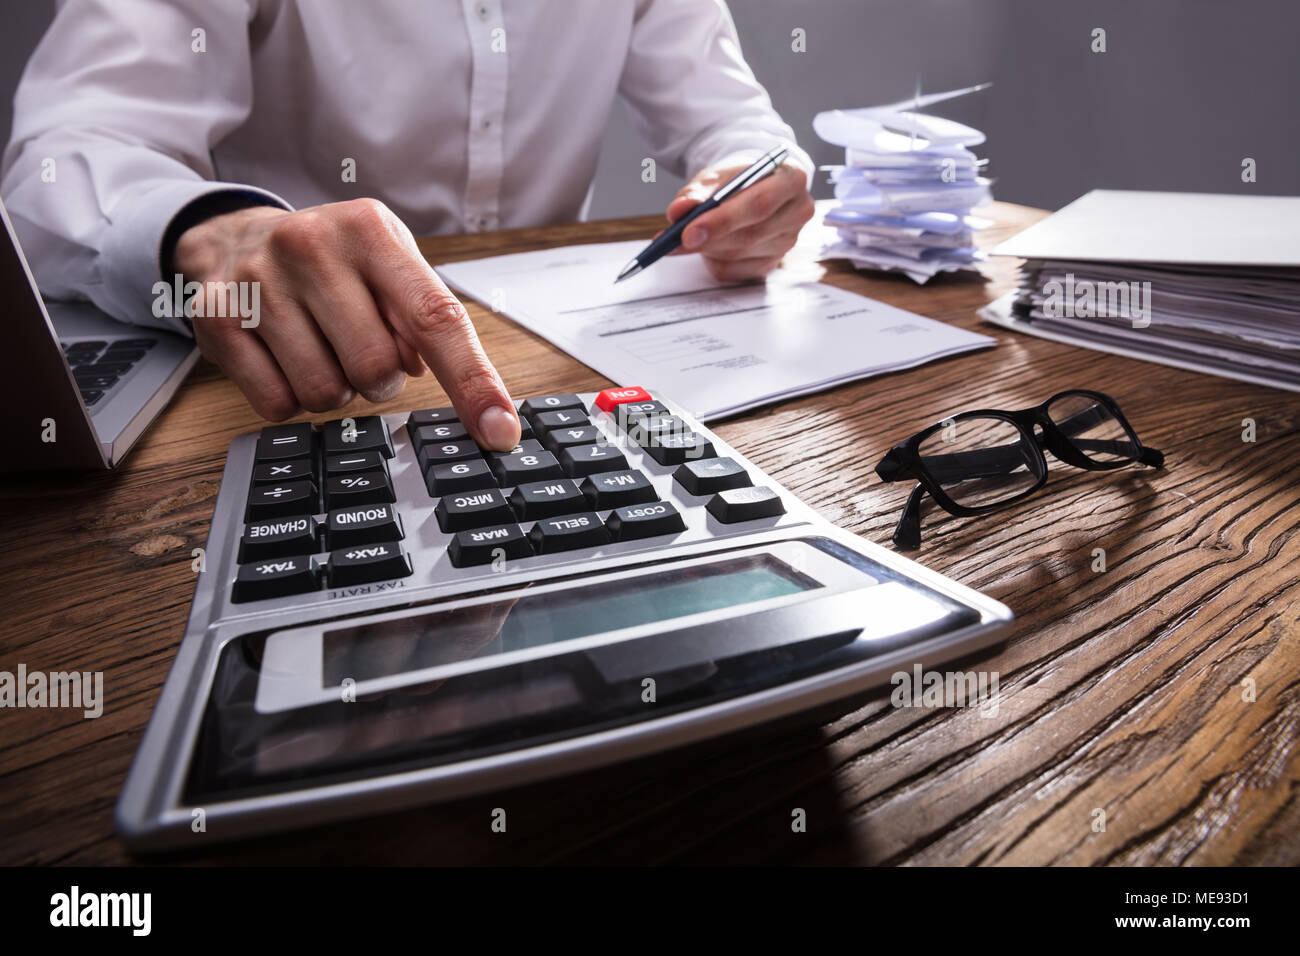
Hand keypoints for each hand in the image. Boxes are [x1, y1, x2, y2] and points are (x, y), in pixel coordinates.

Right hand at [172, 198, 520, 449]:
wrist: (235, 237)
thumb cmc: (334, 260)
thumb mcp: (388, 263)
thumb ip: (427, 317)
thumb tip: (453, 385)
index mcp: (369, 230)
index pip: (436, 318)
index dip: (473, 383)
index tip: (500, 432)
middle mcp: (310, 246)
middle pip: (377, 369)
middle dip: (381, 380)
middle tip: (363, 352)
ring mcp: (258, 282)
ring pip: (326, 393)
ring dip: (337, 390)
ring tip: (322, 347)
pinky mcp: (218, 319)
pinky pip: (278, 404)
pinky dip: (292, 399)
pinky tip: (286, 358)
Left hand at [664, 161, 813, 280]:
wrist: (755, 188)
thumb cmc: (739, 180)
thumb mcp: (717, 176)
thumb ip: (696, 192)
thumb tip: (678, 211)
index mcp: (791, 180)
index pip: (759, 204)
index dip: (722, 221)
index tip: (688, 232)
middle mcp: (797, 212)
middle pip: (751, 234)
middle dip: (709, 239)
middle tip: (676, 242)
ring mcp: (788, 241)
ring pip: (740, 255)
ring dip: (708, 249)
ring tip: (688, 237)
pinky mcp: (774, 263)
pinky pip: (736, 272)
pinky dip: (714, 261)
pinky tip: (708, 247)